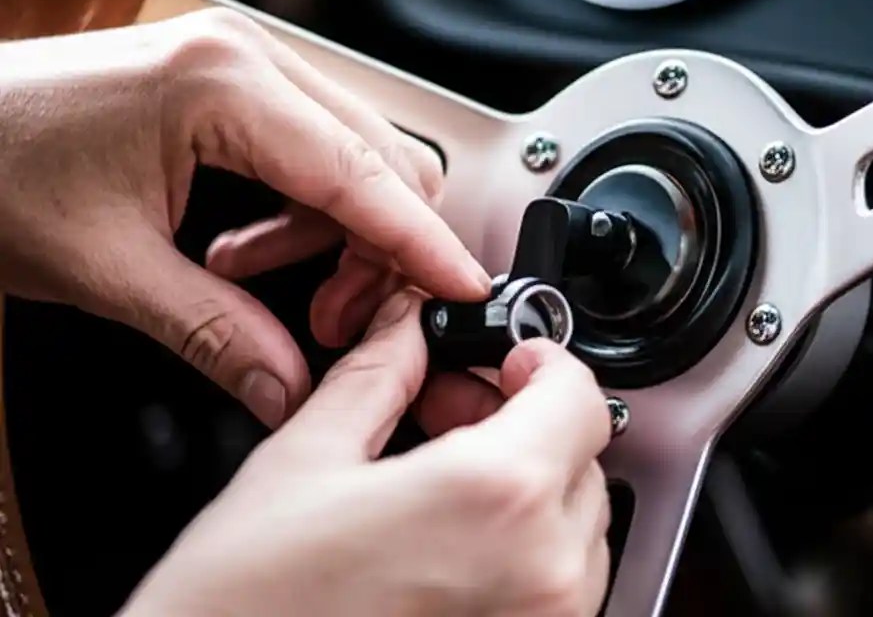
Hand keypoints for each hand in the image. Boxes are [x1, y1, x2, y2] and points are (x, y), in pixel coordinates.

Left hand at [0, 8, 489, 424]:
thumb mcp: (109, 270)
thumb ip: (217, 334)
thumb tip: (290, 388)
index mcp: (224, 86)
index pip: (364, 174)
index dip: (423, 244)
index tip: (465, 290)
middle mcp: (247, 60)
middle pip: (379, 160)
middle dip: (381, 251)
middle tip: (342, 324)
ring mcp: (241, 66)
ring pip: (353, 158)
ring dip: (342, 237)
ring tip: (294, 301)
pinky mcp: (229, 85)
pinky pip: (309, 153)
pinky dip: (305, 215)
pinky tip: (253, 258)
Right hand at [120, 290, 613, 616]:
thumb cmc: (242, 609)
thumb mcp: (303, 461)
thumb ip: (376, 377)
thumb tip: (405, 331)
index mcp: (495, 496)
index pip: (580, 398)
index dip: (545, 363)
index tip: (509, 359)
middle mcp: (541, 568)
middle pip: (581, 458)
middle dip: (524, 422)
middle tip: (451, 412)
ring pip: (578, 525)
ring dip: (529, 487)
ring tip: (444, 481)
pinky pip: (559, 585)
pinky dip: (524, 549)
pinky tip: (451, 539)